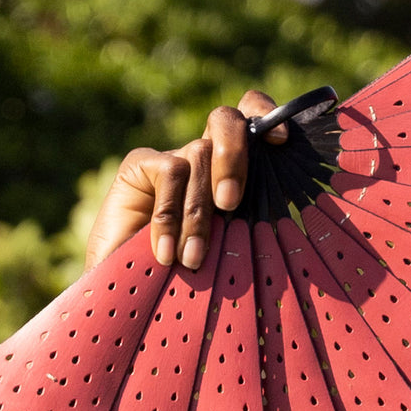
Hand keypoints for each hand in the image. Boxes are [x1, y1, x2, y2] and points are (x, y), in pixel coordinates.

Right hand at [85, 90, 286, 272]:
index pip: (255, 123)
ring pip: (199, 153)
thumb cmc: (187, 277)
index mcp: (235, 173)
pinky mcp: (141, 164)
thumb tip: (279, 209)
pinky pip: (169, 171)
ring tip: (192, 258)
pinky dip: (169, 215)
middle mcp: (206, 160)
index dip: (268, 116)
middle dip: (234, 156)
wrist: (130, 294)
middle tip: (230, 203)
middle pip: (228, 121)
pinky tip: (165, 252)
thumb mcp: (228, 249)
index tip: (281, 140)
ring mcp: (173, 159)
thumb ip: (250, 222)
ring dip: (197, 211)